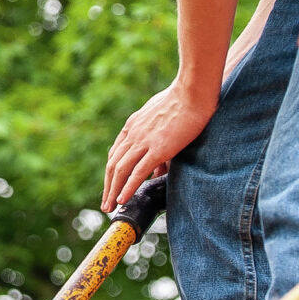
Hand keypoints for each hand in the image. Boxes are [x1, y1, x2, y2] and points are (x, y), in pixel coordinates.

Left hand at [102, 81, 216, 210]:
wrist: (193, 93)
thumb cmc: (183, 102)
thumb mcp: (161, 118)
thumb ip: (155, 139)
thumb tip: (158, 167)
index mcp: (133, 125)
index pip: (115, 154)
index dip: (111, 173)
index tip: (110, 186)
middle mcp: (133, 134)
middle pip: (113, 165)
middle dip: (108, 186)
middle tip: (105, 203)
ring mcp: (144, 141)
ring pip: (121, 170)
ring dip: (113, 191)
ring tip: (110, 207)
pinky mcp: (158, 149)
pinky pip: (138, 172)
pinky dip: (128, 187)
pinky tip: (123, 199)